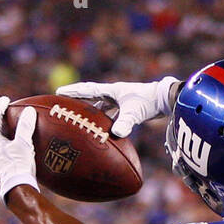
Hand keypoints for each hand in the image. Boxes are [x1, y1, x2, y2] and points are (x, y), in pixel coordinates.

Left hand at [0, 96, 38, 202]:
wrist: (20, 191)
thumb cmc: (19, 168)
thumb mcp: (23, 145)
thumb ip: (25, 128)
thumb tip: (29, 111)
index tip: (6, 100)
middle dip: (5, 120)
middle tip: (13, 111)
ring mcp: (3, 162)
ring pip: (6, 142)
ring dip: (12, 133)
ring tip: (22, 127)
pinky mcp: (12, 169)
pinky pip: (14, 152)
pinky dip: (20, 145)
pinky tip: (30, 147)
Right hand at [55, 76, 179, 137]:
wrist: (165, 99)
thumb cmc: (149, 102)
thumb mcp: (135, 112)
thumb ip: (126, 122)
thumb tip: (116, 134)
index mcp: (112, 91)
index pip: (88, 89)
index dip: (74, 92)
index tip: (59, 92)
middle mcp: (115, 94)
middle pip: (92, 96)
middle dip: (79, 100)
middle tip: (65, 104)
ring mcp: (121, 100)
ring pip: (102, 106)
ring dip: (92, 111)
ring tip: (82, 118)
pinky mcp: (128, 107)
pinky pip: (112, 113)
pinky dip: (106, 120)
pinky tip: (104, 128)